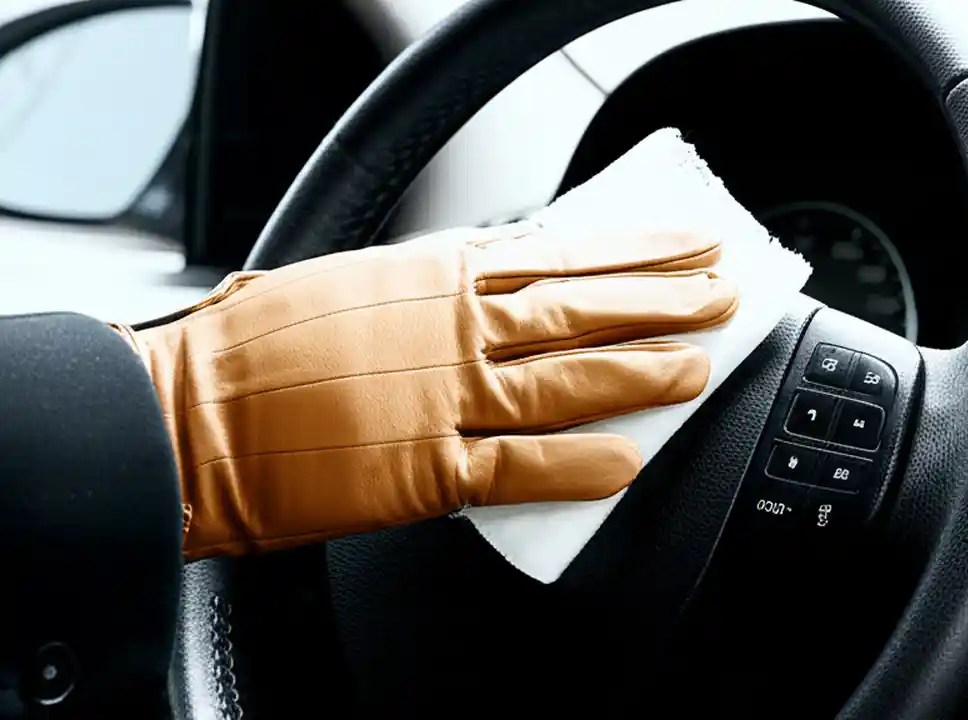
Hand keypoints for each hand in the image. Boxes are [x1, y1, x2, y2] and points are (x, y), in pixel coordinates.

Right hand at [117, 223, 737, 558]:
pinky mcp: (427, 469)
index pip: (560, 253)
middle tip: (723, 291)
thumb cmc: (254, 348)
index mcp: (431, 276)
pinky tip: (629, 460)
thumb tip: (497, 278)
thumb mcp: (353, 281)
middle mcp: (451, 328)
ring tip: (698, 365)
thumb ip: (431, 283)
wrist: (187, 415)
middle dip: (664, 299)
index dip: (634, 249)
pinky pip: (524, 467)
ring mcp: (445, 397)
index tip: (687, 242)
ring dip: (644, 371)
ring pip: (572, 379)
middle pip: (584, 308)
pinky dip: (580, 465)